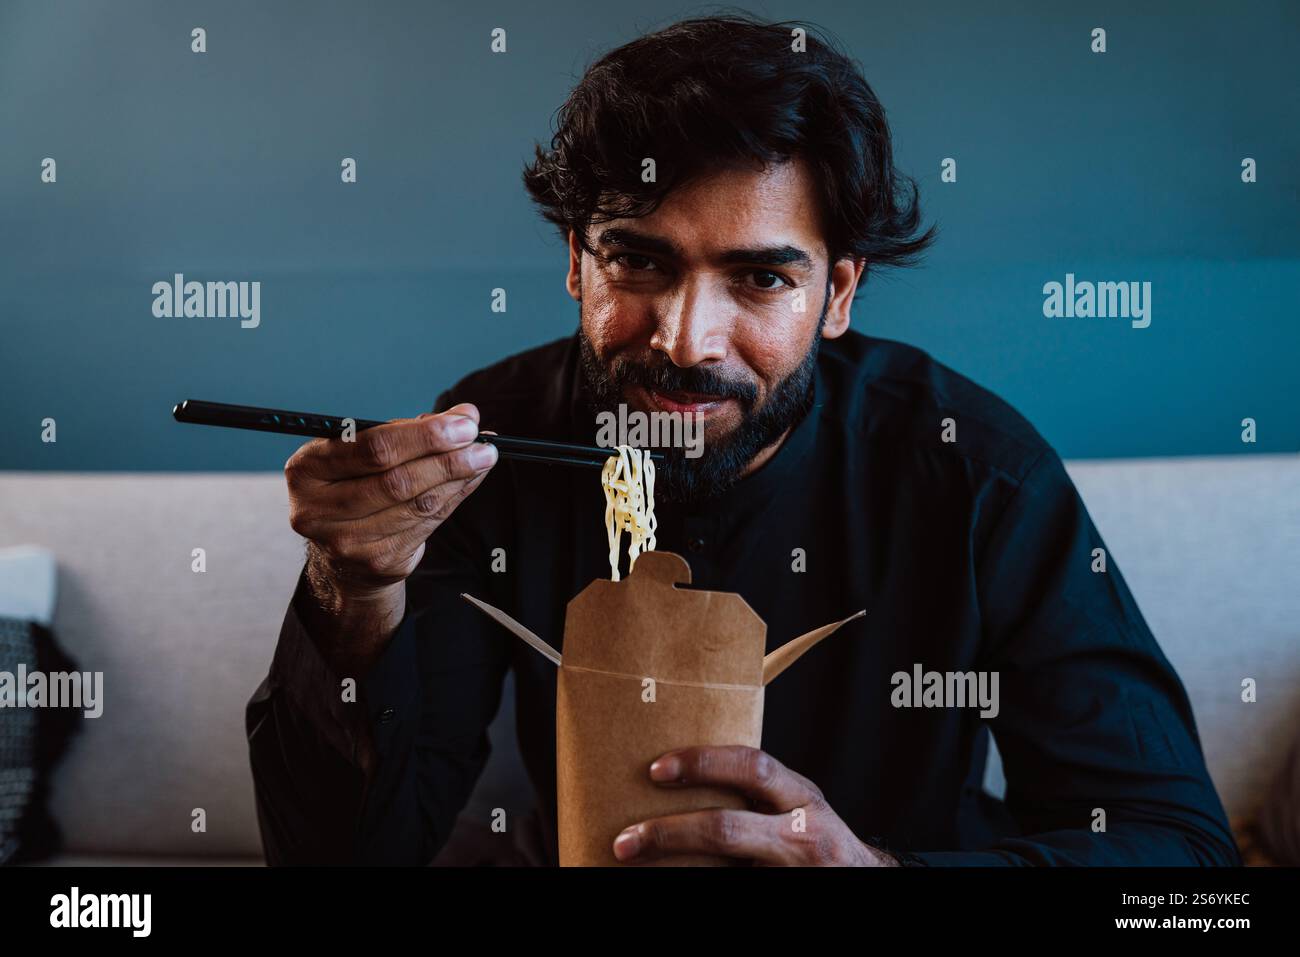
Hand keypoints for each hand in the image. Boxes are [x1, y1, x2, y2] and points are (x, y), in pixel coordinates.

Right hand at [285, 402, 497, 601]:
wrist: (343, 552)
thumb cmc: (357, 484)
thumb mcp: (365, 453)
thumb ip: (410, 432)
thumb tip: (464, 416)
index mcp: (306, 469)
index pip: (371, 448)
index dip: (423, 436)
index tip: (463, 424)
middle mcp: (317, 509)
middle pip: (396, 480)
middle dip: (447, 458)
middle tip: (482, 444)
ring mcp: (346, 541)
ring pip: (417, 504)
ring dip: (458, 478)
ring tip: (484, 458)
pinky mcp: (376, 562)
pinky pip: (427, 524)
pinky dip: (455, 497)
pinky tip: (470, 480)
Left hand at [612, 745, 898, 865]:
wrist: (861, 879)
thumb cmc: (813, 837)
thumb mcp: (793, 805)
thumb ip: (754, 794)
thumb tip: (680, 780)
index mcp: (800, 796)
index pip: (751, 766)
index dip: (702, 763)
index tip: (655, 769)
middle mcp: (801, 834)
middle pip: (725, 829)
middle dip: (669, 833)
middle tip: (624, 841)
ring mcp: (794, 872)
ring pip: (723, 872)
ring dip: (673, 868)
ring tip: (634, 864)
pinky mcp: (783, 894)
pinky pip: (732, 888)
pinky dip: (698, 882)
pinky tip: (669, 880)